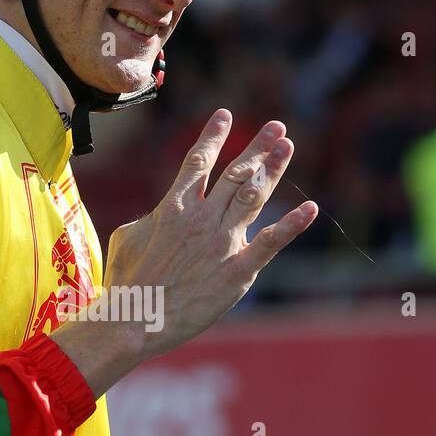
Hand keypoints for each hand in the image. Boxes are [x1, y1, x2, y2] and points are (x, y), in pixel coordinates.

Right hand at [104, 110, 315, 358]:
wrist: (135, 320)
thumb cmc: (125, 283)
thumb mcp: (126, 239)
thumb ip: (149, 219)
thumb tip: (160, 213)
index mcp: (173, 208)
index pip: (198, 162)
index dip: (213, 136)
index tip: (225, 115)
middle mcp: (202, 218)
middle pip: (235, 172)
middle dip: (257, 147)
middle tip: (276, 127)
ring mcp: (222, 243)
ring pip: (254, 195)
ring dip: (273, 169)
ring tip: (287, 147)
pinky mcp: (238, 270)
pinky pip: (271, 241)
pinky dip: (292, 224)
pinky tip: (310, 208)